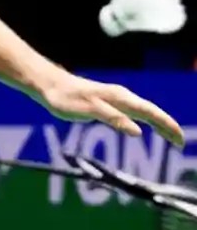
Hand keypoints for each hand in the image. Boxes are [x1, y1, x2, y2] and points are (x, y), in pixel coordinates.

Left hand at [36, 72, 184, 146]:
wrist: (50, 85)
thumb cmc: (67, 98)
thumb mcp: (89, 111)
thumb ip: (113, 119)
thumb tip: (138, 132)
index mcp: (121, 98)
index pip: (151, 113)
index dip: (167, 126)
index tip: (179, 140)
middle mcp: (122, 96)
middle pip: (151, 112)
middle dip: (167, 127)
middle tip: (180, 144)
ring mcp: (115, 99)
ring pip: (143, 112)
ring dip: (158, 124)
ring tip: (170, 138)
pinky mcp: (107, 102)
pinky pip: (132, 113)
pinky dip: (144, 121)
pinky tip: (144, 128)